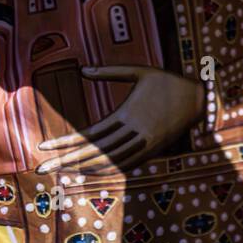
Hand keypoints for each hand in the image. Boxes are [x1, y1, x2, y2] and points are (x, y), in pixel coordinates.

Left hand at [36, 65, 203, 174]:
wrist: (201, 99)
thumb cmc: (169, 81)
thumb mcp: (140, 71)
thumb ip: (110, 72)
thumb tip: (81, 70)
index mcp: (128, 115)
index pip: (89, 134)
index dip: (64, 142)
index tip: (42, 147)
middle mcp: (134, 134)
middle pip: (94, 153)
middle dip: (65, 161)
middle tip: (40, 169)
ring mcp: (145, 145)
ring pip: (109, 163)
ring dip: (83, 168)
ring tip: (61, 172)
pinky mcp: (154, 150)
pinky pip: (126, 164)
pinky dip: (107, 169)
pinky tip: (91, 170)